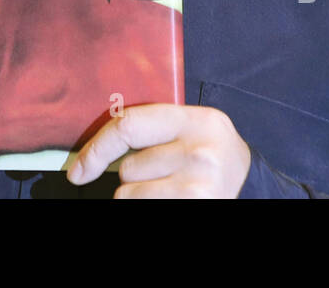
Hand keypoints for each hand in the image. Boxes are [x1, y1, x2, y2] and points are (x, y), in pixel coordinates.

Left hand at [66, 103, 251, 197]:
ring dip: (140, 195)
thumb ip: (153, 126)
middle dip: (134, 175)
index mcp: (195, 120)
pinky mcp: (196, 205)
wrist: (251, 184)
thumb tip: (91, 151)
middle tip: (164, 174)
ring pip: (130, 194)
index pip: (128, 127)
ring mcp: (199, 184)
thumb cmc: (210, 154)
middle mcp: (199, 151)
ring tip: (171, 188)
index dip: (95, 149)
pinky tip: (173, 198)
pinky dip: (147, 206)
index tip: (77, 171)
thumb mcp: (189, 128)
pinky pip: (141, 208)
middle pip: (128, 168)